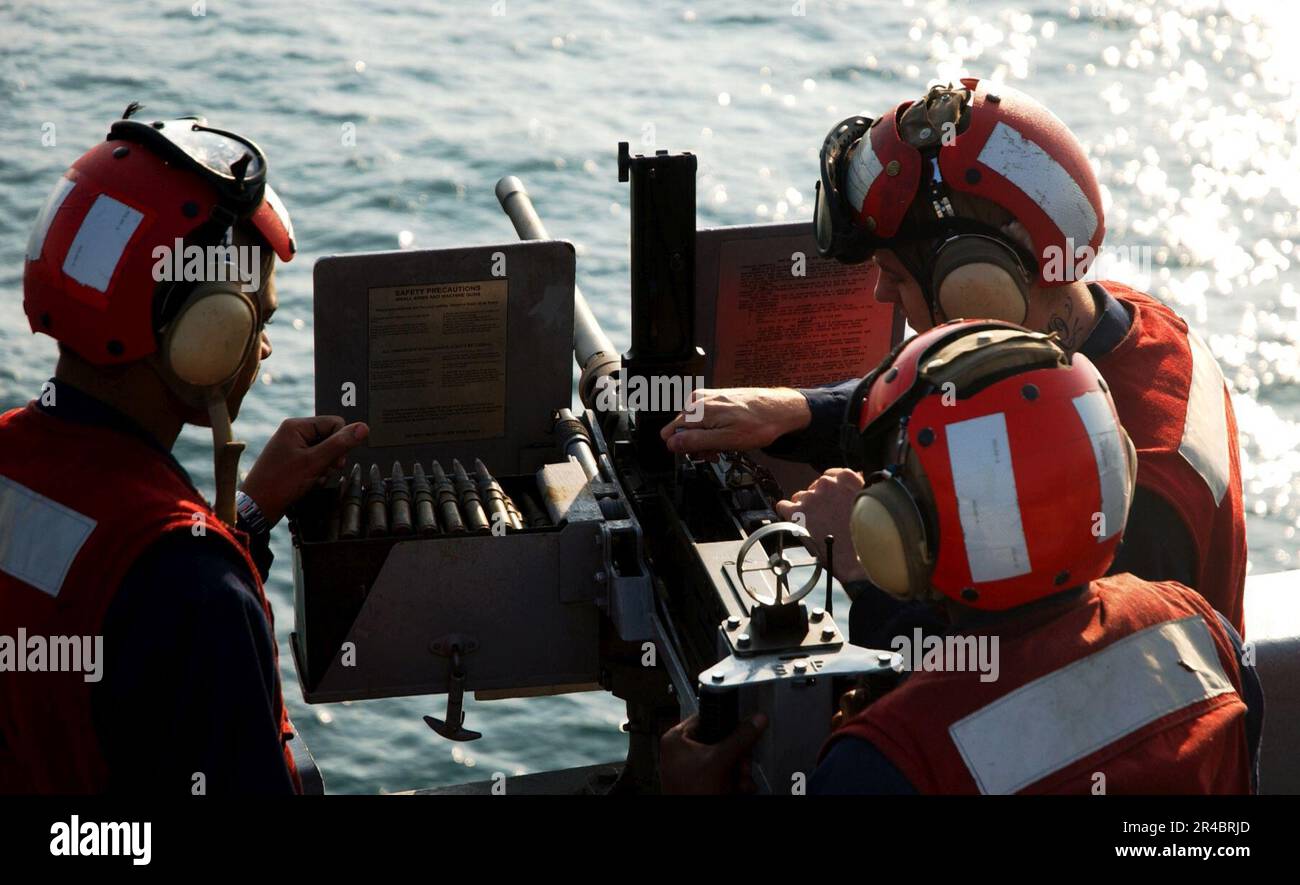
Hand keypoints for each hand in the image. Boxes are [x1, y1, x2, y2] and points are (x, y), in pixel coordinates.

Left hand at [241, 416, 369, 526]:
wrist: (257, 507)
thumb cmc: (279, 483)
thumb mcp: (314, 462)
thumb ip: (340, 444)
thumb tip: (363, 428)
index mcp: (297, 426)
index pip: (335, 422)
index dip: (341, 441)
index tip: (337, 461)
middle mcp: (294, 433)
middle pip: (331, 437)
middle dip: (333, 457)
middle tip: (325, 470)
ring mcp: (293, 448)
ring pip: (325, 452)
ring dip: (326, 468)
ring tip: (314, 479)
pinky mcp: (293, 461)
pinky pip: (316, 462)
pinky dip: (318, 474)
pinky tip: (310, 483)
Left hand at [659, 712, 767, 794]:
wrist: (690, 826)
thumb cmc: (691, 793)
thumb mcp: (719, 760)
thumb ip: (740, 738)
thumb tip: (756, 721)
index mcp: (676, 739)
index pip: (706, 717)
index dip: (726, 723)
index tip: (742, 728)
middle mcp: (682, 752)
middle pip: (720, 741)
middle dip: (738, 755)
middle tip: (742, 763)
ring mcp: (693, 770)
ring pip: (725, 760)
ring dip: (739, 771)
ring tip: (741, 780)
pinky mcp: (703, 784)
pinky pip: (724, 775)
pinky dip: (735, 782)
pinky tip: (739, 789)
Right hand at [660, 387, 809, 455]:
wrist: (779, 409)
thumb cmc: (759, 424)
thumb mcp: (726, 440)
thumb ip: (695, 441)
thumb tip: (671, 444)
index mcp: (698, 411)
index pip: (670, 433)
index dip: (685, 448)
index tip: (701, 453)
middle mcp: (698, 400)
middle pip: (681, 430)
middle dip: (696, 444)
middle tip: (716, 451)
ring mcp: (706, 397)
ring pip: (693, 425)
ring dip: (705, 438)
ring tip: (724, 442)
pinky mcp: (714, 397)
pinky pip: (703, 417)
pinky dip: (712, 428)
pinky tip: (725, 432)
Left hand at [775, 468, 868, 582]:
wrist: (856, 558)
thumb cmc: (865, 534)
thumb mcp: (868, 504)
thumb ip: (858, 487)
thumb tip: (855, 477)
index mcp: (846, 479)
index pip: (831, 475)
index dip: (830, 491)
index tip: (831, 500)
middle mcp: (827, 484)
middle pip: (815, 487)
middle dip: (818, 501)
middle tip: (826, 518)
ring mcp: (810, 497)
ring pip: (800, 498)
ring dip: (805, 509)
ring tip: (815, 526)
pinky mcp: (796, 512)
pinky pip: (783, 506)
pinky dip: (788, 514)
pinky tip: (797, 524)